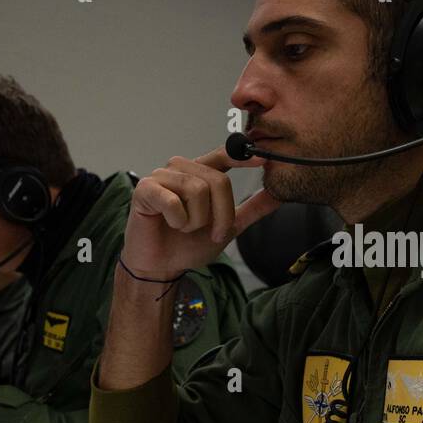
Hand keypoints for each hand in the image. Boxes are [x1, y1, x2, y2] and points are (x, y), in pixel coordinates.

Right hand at [122, 144, 278, 279]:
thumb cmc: (187, 245)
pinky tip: (169, 224)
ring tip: (184, 227)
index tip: (263, 160)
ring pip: (197, 190)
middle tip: (212, 233)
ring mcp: (162, 176)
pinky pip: (173, 201)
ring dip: (196, 220)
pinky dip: (177, 220)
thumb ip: (250, 209)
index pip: (225, 156)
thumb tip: (278, 196)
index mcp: (201, 174)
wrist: (161, 267)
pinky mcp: (145, 189)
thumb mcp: (228, 227)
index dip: (243, 157)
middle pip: (218, 181)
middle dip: (221, 215)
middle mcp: (181, 169)